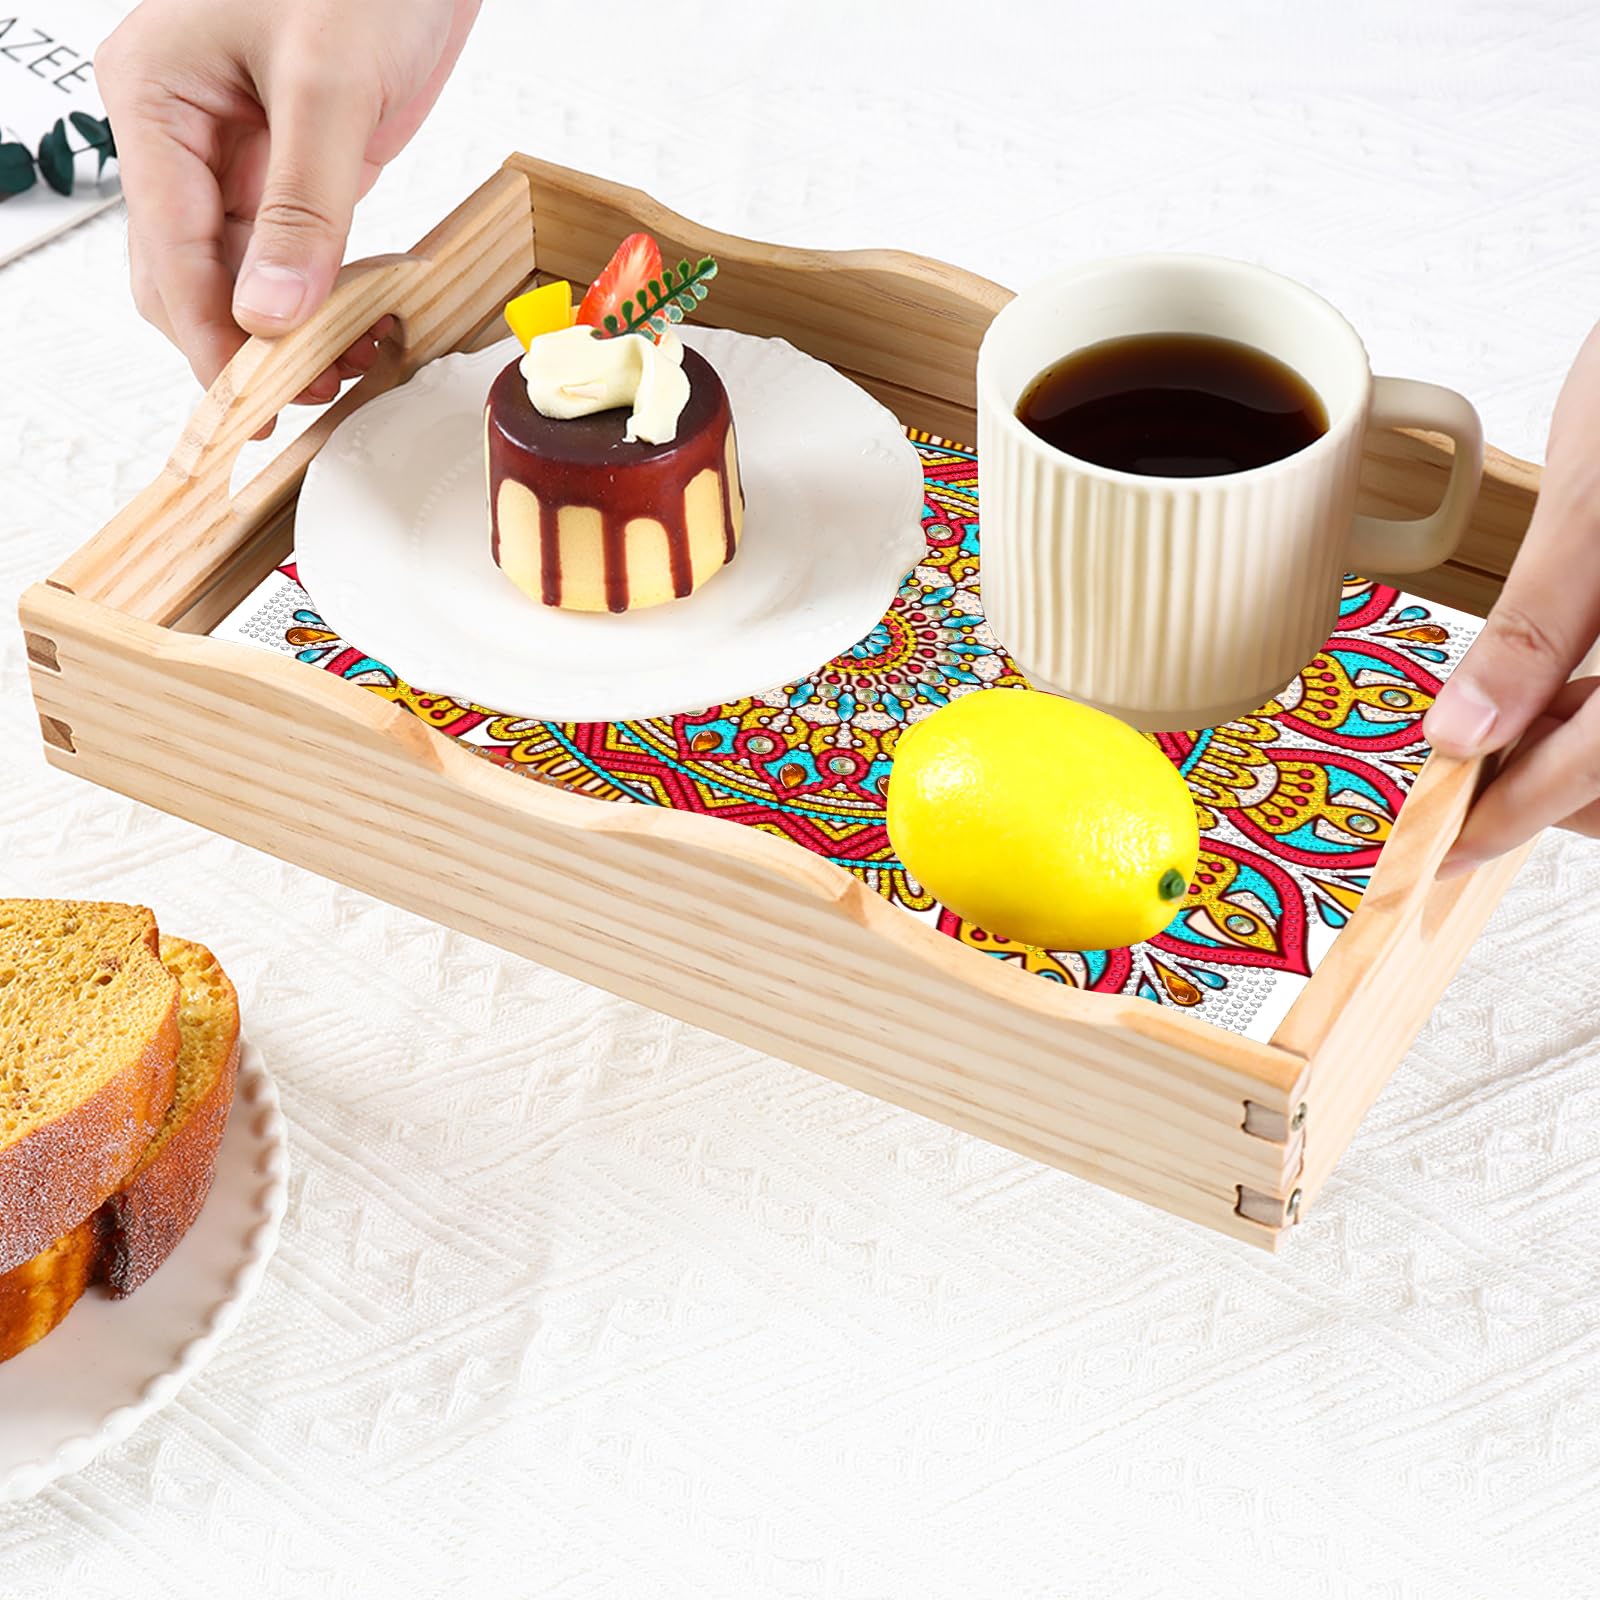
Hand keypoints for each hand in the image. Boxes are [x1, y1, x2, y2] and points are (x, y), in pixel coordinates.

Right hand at [95, 0, 479, 402]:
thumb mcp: (331, 80)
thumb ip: (303, 204)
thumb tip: (270, 312)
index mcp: (152, 95)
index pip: (167, 251)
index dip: (209, 339)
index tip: (253, 403)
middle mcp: (178, 127)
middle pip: (185, 274)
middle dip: (243, 342)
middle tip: (314, 393)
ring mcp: (232, 149)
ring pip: (235, 272)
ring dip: (284, 329)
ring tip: (346, 366)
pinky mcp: (289, 162)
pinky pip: (284, 251)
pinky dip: (315, 296)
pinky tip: (354, 325)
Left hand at [1425, 319, 1599, 875]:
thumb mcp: (1596, 507)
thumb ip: (1536, 629)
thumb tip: (1463, 736)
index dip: (1516, 818)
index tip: (1437, 852)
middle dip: (1551, 800)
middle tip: (1463, 801)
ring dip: (1574, 765)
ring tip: (1500, 748)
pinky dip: (1594, 721)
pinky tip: (1555, 702)